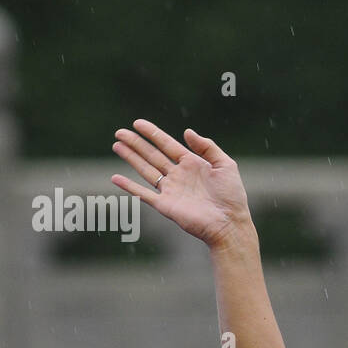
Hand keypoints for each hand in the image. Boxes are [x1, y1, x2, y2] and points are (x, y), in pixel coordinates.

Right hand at [111, 120, 251, 247]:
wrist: (230, 223)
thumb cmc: (232, 196)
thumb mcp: (225, 165)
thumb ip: (207, 147)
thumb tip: (186, 131)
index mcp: (192, 164)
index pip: (167, 144)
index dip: (152, 133)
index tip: (137, 123)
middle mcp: (179, 175)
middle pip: (152, 155)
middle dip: (136, 143)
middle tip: (119, 132)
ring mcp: (171, 190)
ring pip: (146, 170)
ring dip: (131, 158)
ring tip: (117, 145)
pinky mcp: (166, 205)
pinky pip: (143, 194)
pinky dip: (129, 186)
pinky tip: (115, 178)